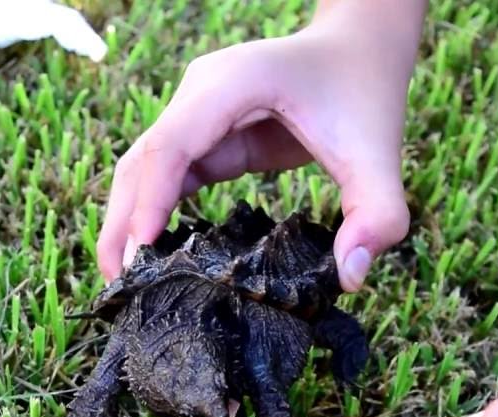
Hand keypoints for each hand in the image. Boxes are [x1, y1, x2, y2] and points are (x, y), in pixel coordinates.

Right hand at [96, 0, 426, 291]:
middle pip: (142, 161)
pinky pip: (170, 177)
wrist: (362, 50)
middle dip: (124, 222)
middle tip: (118, 286)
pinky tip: (156, 259)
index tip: (141, 258)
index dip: (150, 203)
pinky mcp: (208, 135)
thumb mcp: (379, 155)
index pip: (171, 147)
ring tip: (126, 281)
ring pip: (146, 171)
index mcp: (230, 84)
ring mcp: (198, 114)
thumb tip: (351, 276)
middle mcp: (200, 94)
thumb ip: (377, 215)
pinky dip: (157, 215)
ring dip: (131, 222)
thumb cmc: (365, 91)